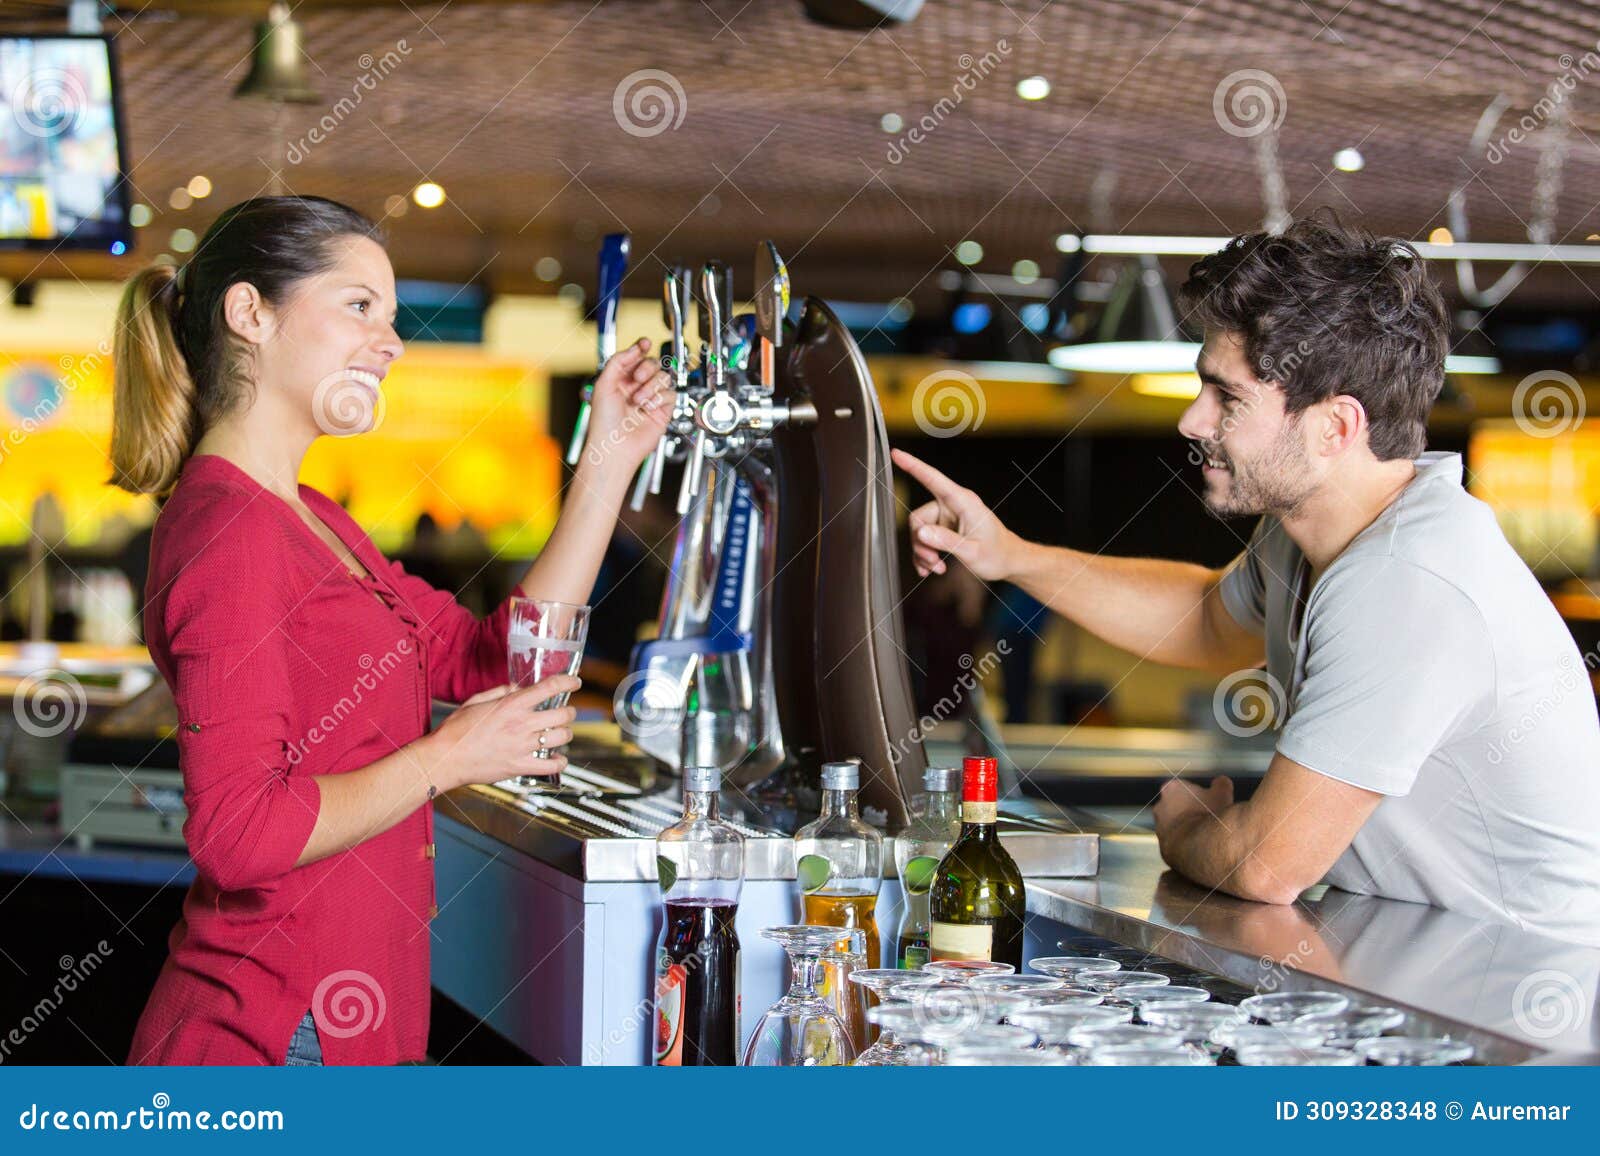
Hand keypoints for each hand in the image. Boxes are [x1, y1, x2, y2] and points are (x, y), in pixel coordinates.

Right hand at [420, 676, 580, 789]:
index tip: (574, 682)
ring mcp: (523, 746)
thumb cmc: (456, 730)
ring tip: (559, 733)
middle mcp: (521, 724)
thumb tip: (517, 688)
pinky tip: (557, 758)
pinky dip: (560, 762)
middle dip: (569, 711)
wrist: (445, 758)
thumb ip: (500, 692)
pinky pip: (552, 766)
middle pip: (563, 714)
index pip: (550, 687)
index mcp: (511, 705)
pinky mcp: (520, 766)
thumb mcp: (476, 701)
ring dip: (565, 733)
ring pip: (562, 737)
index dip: (568, 682)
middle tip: (565, 712)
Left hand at [582, 337, 671, 476]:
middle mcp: (636, 388)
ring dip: (651, 387)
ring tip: (639, 401)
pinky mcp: (662, 411)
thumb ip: (618, 361)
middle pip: (653, 364)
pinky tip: (648, 408)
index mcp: (620, 380)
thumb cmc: (604, 422)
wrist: (615, 447)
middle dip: (646, 369)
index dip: (641, 347)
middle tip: (638, 379)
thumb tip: (637, 347)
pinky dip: (659, 399)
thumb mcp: (604, 383)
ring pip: (663, 378)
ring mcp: (650, 399)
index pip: (635, 357)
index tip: (644, 342)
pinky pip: (671, 394)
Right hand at [891, 448, 1022, 581]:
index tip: (896, 454)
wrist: (1008, 561)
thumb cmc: (997, 554)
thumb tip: (921, 533)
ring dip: (923, 553)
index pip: (933, 479)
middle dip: (920, 543)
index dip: (913, 466)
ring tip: (936, 568)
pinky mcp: (944, 528)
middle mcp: (953, 505)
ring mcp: (947, 517)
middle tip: (932, 562)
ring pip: (919, 531)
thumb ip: (946, 541)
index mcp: (963, 502)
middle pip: (918, 518)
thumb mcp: (972, 551)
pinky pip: (924, 539)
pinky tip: (932, 568)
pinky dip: (925, 555)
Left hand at [1153, 775, 1233, 845]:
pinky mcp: (1164, 848)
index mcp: (1171, 789)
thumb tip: (1222, 782)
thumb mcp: (1222, 794)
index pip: (1183, 787)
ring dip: (1187, 828)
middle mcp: (1160, 807)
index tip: (1208, 800)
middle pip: (1176, 806)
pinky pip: (1177, 844)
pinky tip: (1201, 847)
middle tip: (1207, 817)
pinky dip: (1187, 845)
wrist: (1200, 846)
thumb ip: (1220, 784)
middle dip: (1190, 811)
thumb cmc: (1208, 816)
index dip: (1198, 794)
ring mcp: (1160, 829)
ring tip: (1205, 834)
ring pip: (1175, 826)